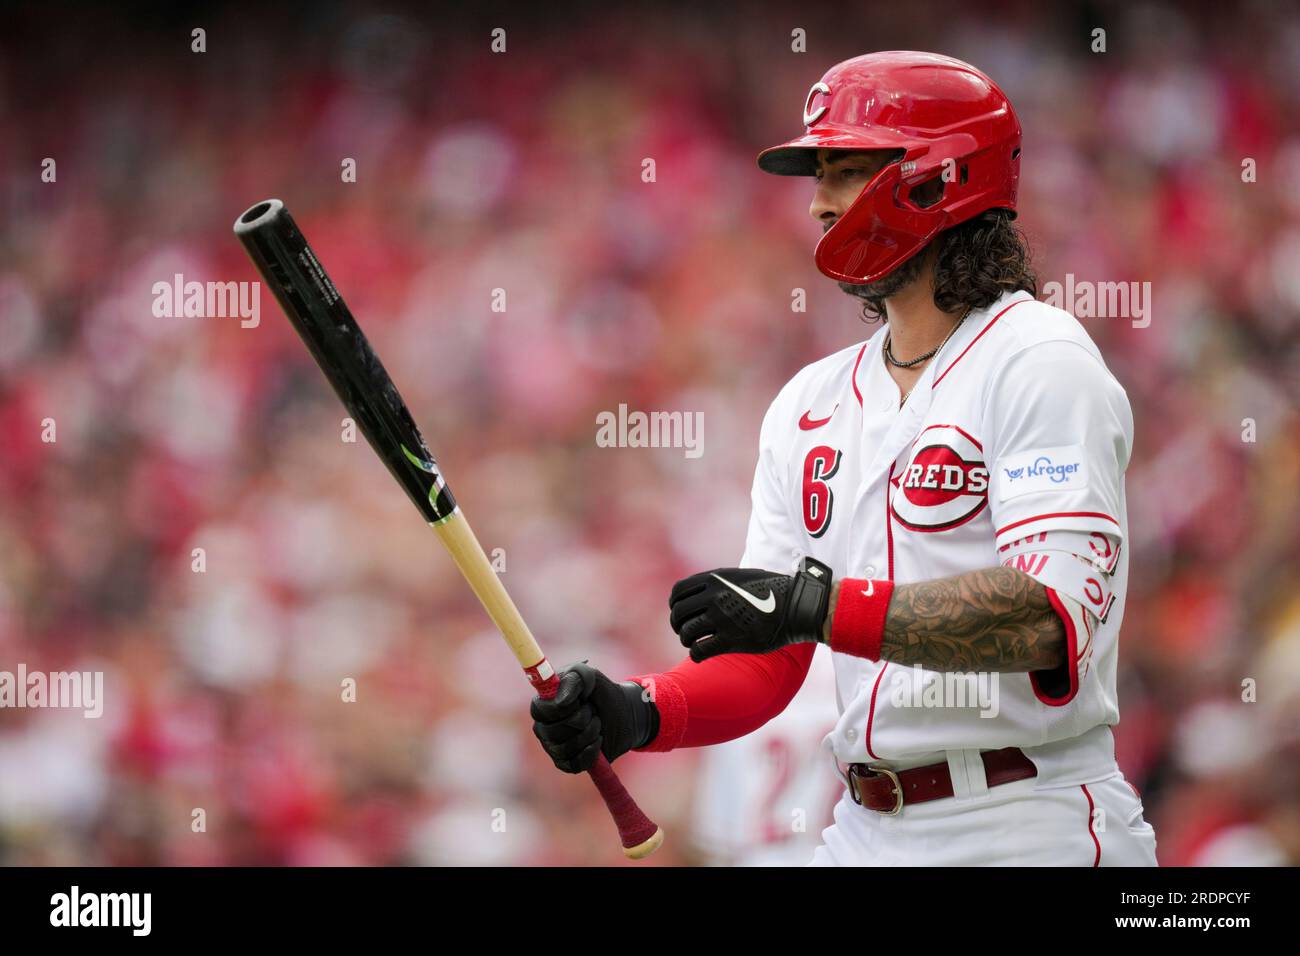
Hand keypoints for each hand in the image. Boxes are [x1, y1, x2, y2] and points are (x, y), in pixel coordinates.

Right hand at [530, 662, 658, 772]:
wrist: (622, 713)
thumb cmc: (599, 692)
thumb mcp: (588, 676)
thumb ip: (573, 679)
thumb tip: (560, 702)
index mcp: (543, 705)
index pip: (540, 710)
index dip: (561, 707)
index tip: (580, 700)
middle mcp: (544, 727)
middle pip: (552, 732)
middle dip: (581, 720)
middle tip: (593, 711)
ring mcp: (553, 748)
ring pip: (565, 749)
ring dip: (589, 734)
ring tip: (597, 723)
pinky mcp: (567, 764)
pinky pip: (575, 764)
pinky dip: (591, 752)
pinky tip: (598, 740)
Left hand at [668, 557, 833, 661]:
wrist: (795, 605)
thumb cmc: (770, 590)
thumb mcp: (740, 576)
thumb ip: (718, 582)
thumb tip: (701, 591)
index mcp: (714, 579)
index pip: (678, 593)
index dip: (674, 605)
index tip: (679, 613)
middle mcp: (714, 597)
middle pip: (679, 614)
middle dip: (678, 625)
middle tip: (684, 631)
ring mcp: (721, 619)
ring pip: (687, 633)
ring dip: (686, 640)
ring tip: (692, 643)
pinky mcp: (731, 640)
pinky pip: (700, 650)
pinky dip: (696, 655)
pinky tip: (700, 655)